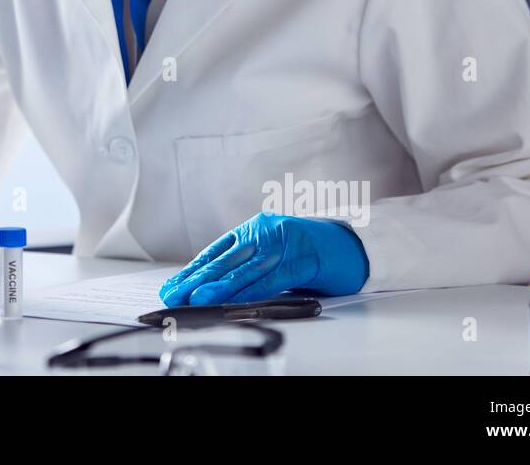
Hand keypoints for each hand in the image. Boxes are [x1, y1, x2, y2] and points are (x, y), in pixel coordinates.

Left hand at [159, 212, 368, 306]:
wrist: (355, 244)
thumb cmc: (314, 252)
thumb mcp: (275, 254)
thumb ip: (250, 266)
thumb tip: (216, 287)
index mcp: (255, 229)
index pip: (217, 251)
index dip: (193, 270)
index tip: (174, 284)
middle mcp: (265, 232)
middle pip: (224, 260)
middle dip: (196, 280)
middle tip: (174, 294)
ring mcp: (283, 244)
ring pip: (243, 270)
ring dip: (218, 287)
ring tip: (194, 297)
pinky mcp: (302, 259)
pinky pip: (272, 279)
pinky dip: (251, 291)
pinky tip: (234, 300)